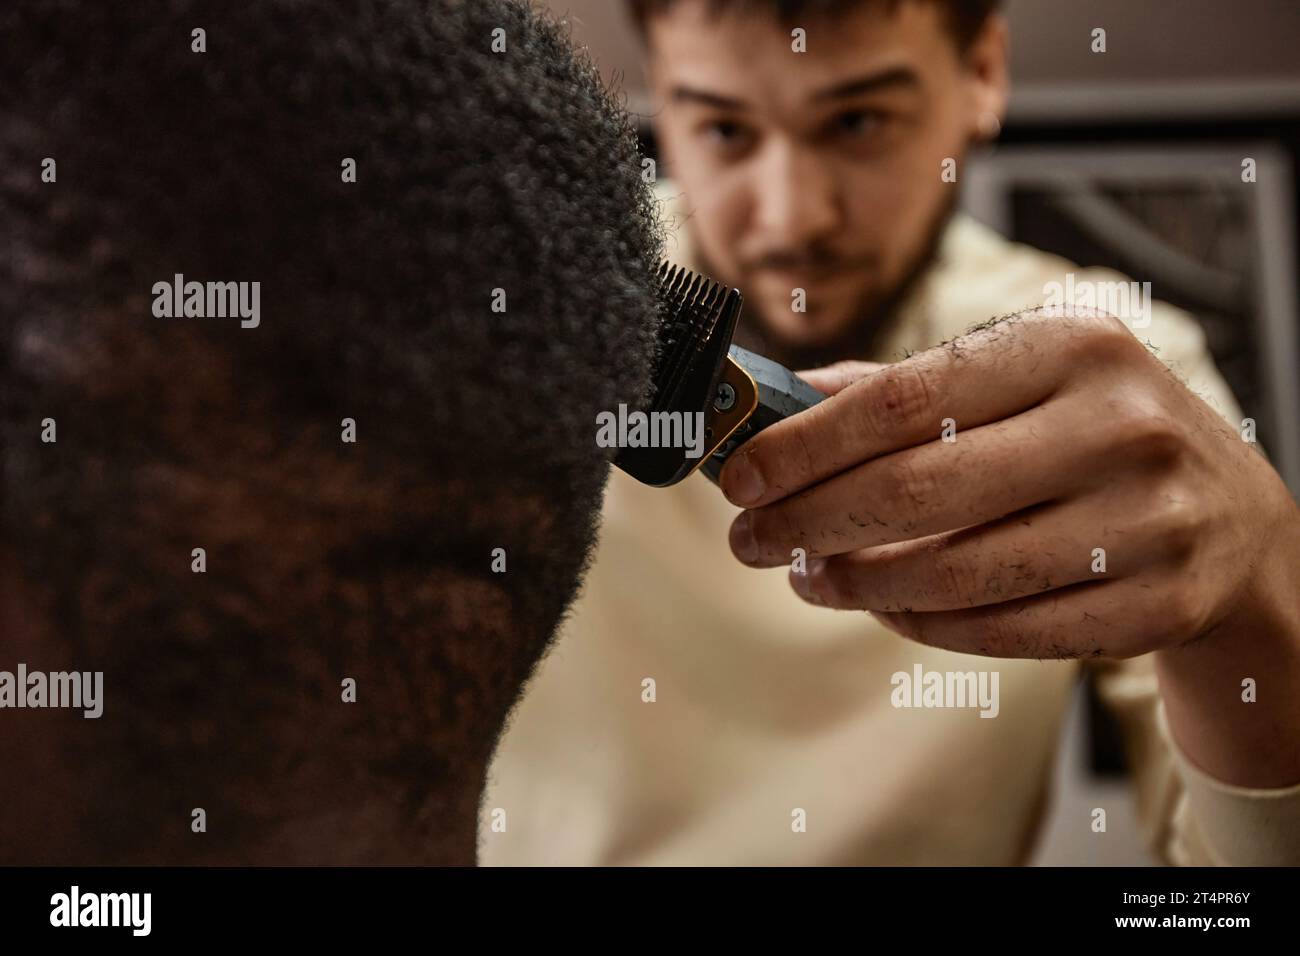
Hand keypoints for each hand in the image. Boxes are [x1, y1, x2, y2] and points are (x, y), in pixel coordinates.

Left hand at [719, 308, 1299, 661]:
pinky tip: (884, 607)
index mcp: (1070, 345)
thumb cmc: (1096, 434)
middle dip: (809, 522)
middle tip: (750, 541)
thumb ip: (908, 387)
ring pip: (955, 574)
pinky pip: (1002, 631)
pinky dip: (922, 626)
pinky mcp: (1156, 603)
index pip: (901, 399)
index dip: (804, 446)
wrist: (1237, 518)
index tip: (738, 478)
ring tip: (807, 576)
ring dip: (856, 585)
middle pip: (917, 490)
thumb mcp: (1024, 378)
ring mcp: (1147, 520)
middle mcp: (1117, 426)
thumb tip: (783, 398)